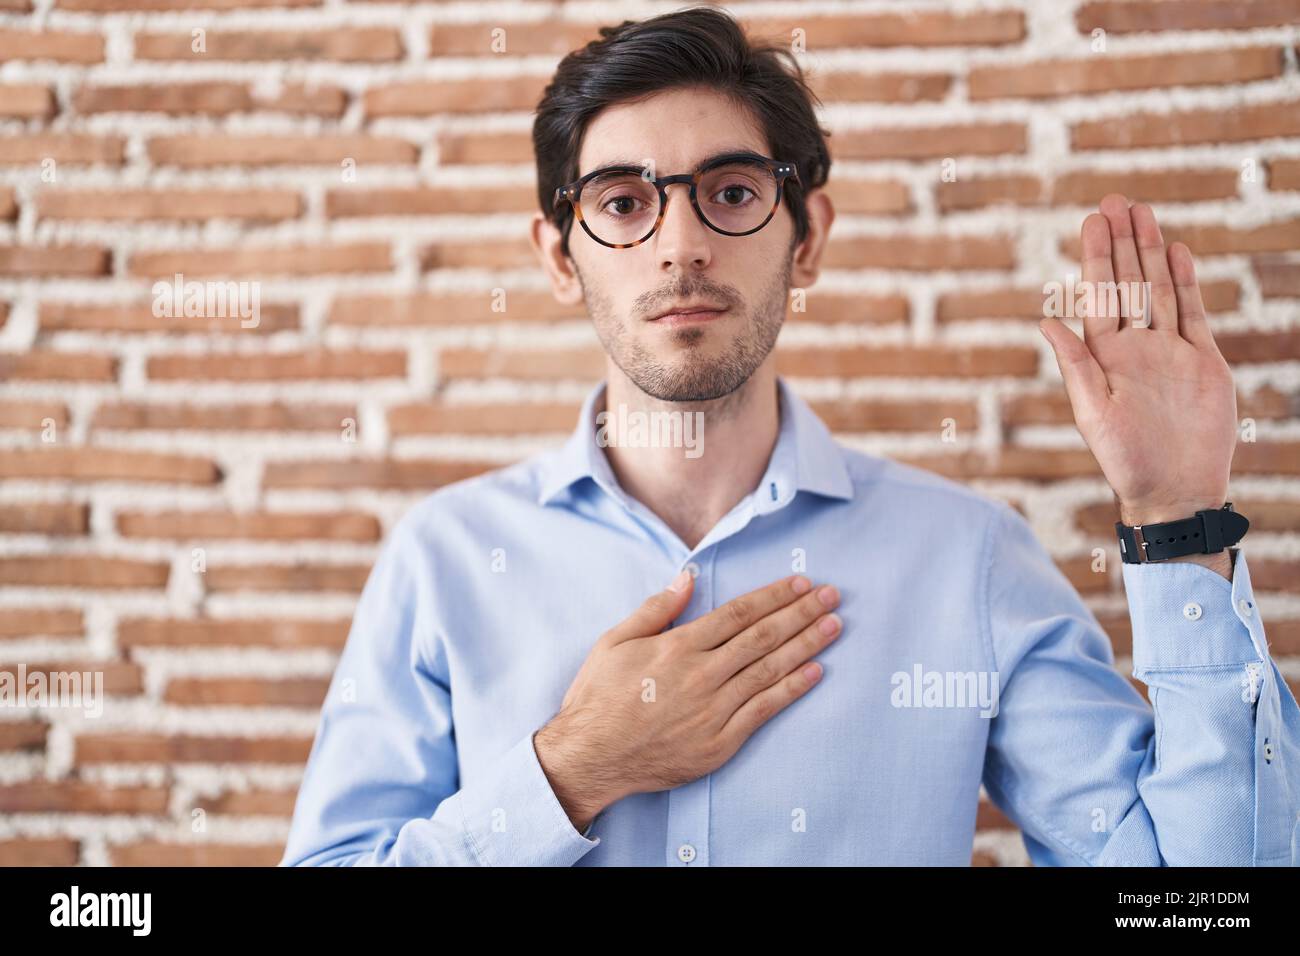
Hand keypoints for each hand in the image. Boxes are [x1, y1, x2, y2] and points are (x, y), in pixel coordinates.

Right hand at [534, 572, 841, 830]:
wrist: (589, 758)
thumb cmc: (598, 698)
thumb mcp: (614, 642)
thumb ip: (655, 609)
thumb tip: (688, 578)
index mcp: (678, 647)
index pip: (738, 613)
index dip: (773, 596)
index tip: (800, 583)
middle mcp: (702, 674)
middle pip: (763, 636)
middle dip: (801, 613)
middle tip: (832, 596)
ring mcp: (714, 710)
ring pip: (770, 669)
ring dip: (807, 645)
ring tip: (834, 626)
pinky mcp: (719, 742)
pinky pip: (764, 710)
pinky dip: (792, 690)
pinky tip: (816, 672)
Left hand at [1040, 194, 1237, 528]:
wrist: (1175, 488)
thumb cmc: (1125, 458)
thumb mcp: (1093, 411)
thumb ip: (1075, 364)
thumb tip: (1045, 321)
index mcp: (1105, 357)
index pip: (1100, 295)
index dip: (1097, 258)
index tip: (1094, 220)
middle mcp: (1136, 348)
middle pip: (1129, 283)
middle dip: (1122, 243)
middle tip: (1116, 201)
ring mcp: (1170, 352)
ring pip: (1160, 290)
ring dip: (1152, 253)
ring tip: (1143, 214)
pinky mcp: (1203, 361)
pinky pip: (1193, 314)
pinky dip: (1186, 283)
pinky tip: (1177, 253)